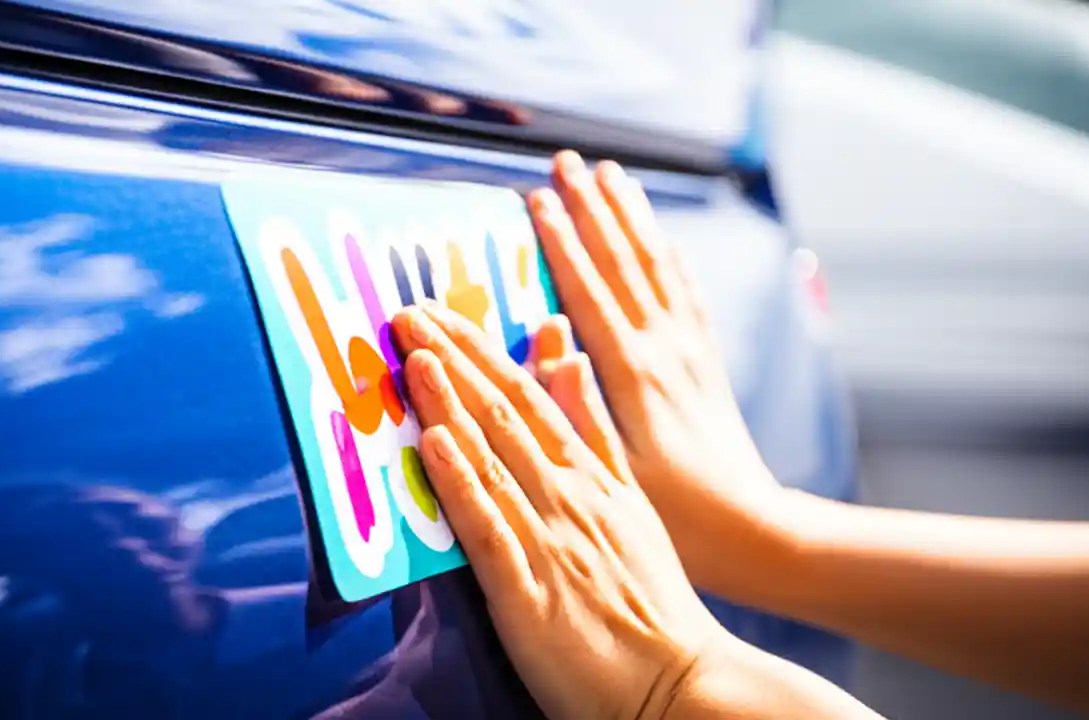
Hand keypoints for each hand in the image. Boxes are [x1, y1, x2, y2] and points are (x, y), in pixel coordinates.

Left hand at [390, 303, 728, 719]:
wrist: (682, 683)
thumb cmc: (650, 601)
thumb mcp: (631, 500)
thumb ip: (594, 431)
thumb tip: (568, 360)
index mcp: (589, 476)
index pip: (526, 396)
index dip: (480, 352)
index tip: (440, 313)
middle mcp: (568, 495)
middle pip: (502, 413)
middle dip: (452, 358)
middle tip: (406, 312)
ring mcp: (550, 539)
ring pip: (493, 457)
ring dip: (449, 402)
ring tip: (413, 353)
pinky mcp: (529, 590)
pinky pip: (490, 527)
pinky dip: (462, 482)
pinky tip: (435, 442)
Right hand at [527, 151, 790, 601]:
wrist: (756, 534)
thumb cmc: (679, 517)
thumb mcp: (619, 470)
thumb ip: (581, 405)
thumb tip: (550, 341)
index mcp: (635, 374)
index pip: (591, 291)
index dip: (562, 242)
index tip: (536, 198)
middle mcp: (667, 351)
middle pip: (625, 262)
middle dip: (594, 208)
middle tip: (567, 161)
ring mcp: (691, 355)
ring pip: (658, 267)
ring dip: (633, 218)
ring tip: (613, 175)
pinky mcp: (706, 367)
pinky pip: (688, 295)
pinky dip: (672, 258)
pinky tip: (665, 240)